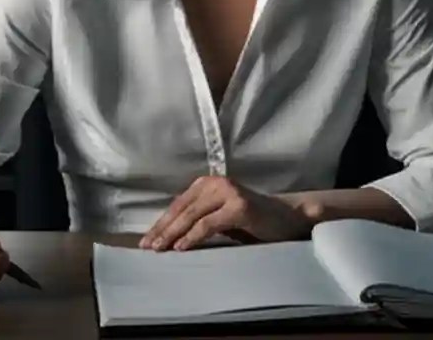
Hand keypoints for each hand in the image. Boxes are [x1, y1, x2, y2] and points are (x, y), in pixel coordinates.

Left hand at [139, 175, 313, 251]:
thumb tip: (168, 237)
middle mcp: (215, 183)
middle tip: (148, 247)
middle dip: (162, 229)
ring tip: (160, 249)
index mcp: (207, 184)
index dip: (161, 223)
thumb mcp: (219, 218)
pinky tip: (182, 247)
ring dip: (173, 234)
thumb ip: (199, 219)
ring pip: (192, 215)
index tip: (146, 241)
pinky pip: (209, 223)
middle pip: (181, 209)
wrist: (285, 218)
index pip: (178, 205)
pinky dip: (193, 236)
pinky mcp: (238, 206)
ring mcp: (228, 192)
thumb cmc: (251, 221)